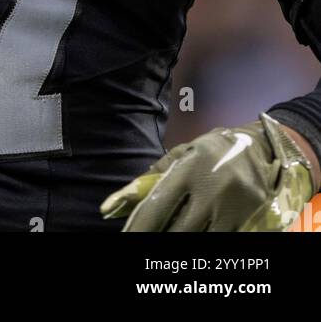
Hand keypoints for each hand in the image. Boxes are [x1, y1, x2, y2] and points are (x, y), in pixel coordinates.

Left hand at [100, 113, 314, 231]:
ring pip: (200, 239)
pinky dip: (207, 240)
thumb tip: (134, 189)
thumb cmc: (216, 147)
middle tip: (151, 240)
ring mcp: (228, 208)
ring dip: (185, 243)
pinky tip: (199, 236)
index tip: (129, 237)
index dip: (140, 226)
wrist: (261, 147)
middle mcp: (207, 191)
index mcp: (187, 170)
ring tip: (173, 241)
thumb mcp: (187, 148)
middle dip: (162, 238)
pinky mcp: (245, 219)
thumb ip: (162, 168)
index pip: (157, 206)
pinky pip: (221, 240)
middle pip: (178, 230)